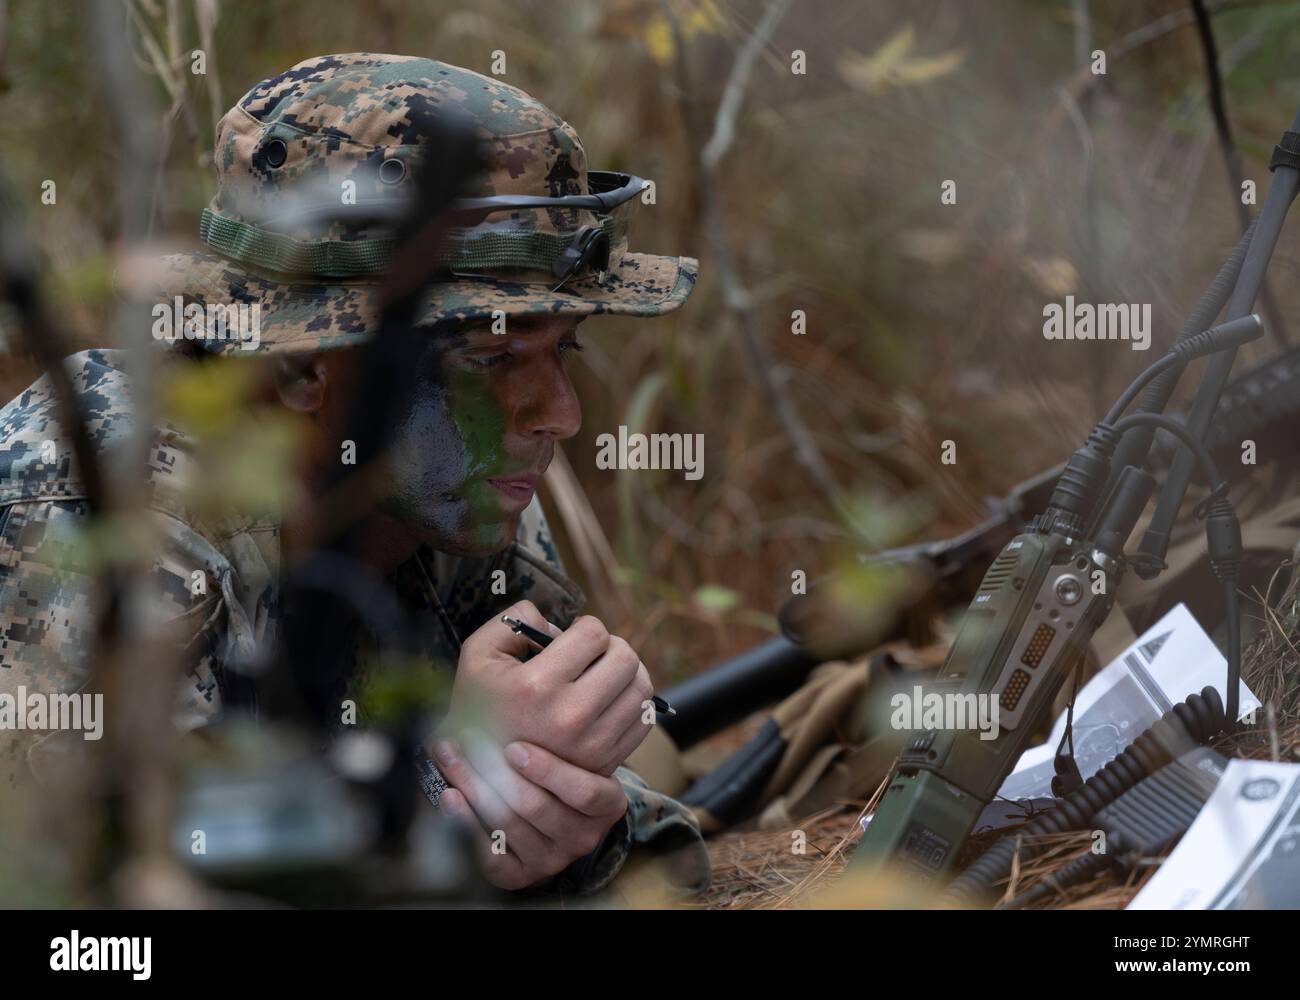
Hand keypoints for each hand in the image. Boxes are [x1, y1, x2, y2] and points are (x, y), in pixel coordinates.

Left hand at [434, 732, 627, 890]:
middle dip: (495, 770)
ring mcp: (553, 859)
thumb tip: (519, 686)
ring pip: (508, 824)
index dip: (548, 771)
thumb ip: (562, 728)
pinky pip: (490, 855)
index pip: (583, 791)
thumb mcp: (574, 750)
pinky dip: (466, 823)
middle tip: (468, 741)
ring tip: (451, 757)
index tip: (514, 748)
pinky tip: (450, 796)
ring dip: (473, 786)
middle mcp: (583, 836)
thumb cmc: (558, 767)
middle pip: (536, 807)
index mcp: (607, 804)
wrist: (551, 813)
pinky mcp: (521, 875)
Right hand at [439, 600, 653, 775]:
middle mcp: (568, 716)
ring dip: (627, 673)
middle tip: (593, 654)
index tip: (573, 638)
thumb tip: (559, 624)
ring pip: (641, 687)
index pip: (594, 633)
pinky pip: (643, 719)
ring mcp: (590, 743)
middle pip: (626, 658)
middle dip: (611, 647)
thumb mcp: (477, 653)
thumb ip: (515, 620)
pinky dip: (632, 703)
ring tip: (604, 675)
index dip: (585, 627)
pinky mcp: (605, 762)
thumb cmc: (478, 705)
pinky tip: (611, 700)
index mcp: (537, 685)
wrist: (479, 772)